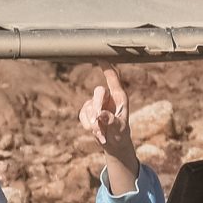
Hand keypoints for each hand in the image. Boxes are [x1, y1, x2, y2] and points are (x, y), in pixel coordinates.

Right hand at [78, 69, 139, 193]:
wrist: (114, 145)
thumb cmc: (121, 135)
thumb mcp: (119, 130)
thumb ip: (111, 121)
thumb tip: (100, 114)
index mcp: (119, 97)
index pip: (112, 77)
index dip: (106, 66)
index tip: (99, 57)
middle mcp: (108, 97)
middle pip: (98, 92)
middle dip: (96, 107)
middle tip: (97, 123)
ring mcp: (97, 104)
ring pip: (88, 106)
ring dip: (92, 122)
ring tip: (101, 133)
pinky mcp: (89, 111)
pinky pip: (82, 114)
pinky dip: (87, 125)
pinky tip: (95, 132)